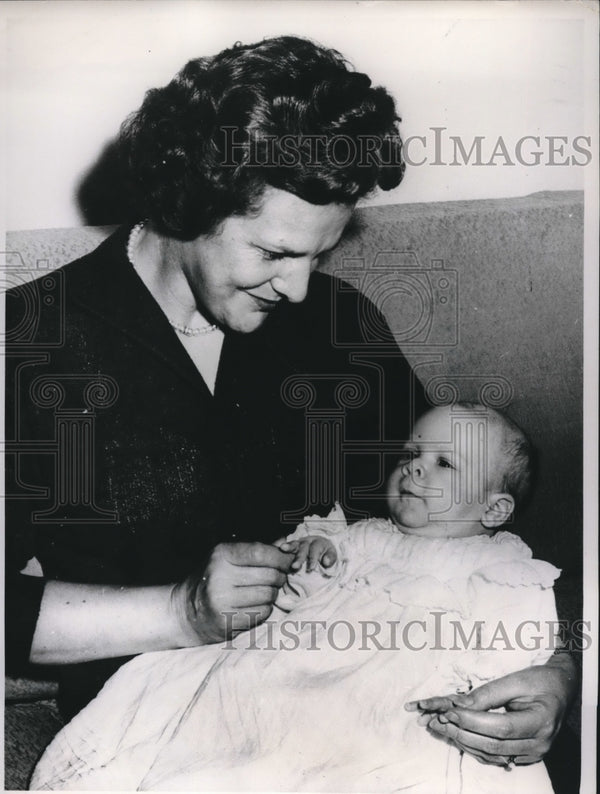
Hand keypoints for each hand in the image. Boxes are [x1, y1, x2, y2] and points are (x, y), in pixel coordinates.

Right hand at [171, 542, 294, 644]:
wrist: (187, 611)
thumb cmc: (215, 578)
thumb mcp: (229, 557)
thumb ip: (257, 550)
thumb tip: (287, 544)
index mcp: (221, 555)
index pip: (260, 552)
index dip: (280, 557)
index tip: (288, 561)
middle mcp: (219, 576)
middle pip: (269, 575)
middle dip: (280, 577)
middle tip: (277, 578)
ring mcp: (222, 601)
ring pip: (268, 595)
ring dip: (272, 594)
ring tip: (263, 591)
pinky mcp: (226, 621)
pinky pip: (262, 613)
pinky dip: (265, 609)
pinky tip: (255, 605)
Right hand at [277, 535, 336, 571]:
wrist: (322, 546)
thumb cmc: (326, 552)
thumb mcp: (332, 554)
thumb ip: (330, 558)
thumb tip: (326, 562)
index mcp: (318, 543)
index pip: (315, 550)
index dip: (313, 559)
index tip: (311, 568)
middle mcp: (308, 542)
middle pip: (303, 549)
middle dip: (299, 558)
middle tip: (295, 566)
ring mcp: (300, 543)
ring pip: (295, 545)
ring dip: (289, 547)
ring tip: (283, 548)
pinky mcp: (294, 546)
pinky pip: (289, 546)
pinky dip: (285, 547)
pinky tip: (280, 548)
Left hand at [405, 655, 576, 765]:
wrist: (561, 689)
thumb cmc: (540, 680)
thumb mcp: (516, 679)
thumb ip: (488, 693)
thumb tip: (459, 704)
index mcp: (540, 721)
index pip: (499, 727)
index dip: (471, 721)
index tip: (447, 711)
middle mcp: (539, 742)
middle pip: (493, 745)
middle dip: (460, 732)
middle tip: (435, 720)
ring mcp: (534, 753)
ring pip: (491, 754)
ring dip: (462, 741)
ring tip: (439, 727)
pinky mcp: (526, 755)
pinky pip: (496, 756)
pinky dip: (474, 747)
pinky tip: (457, 735)